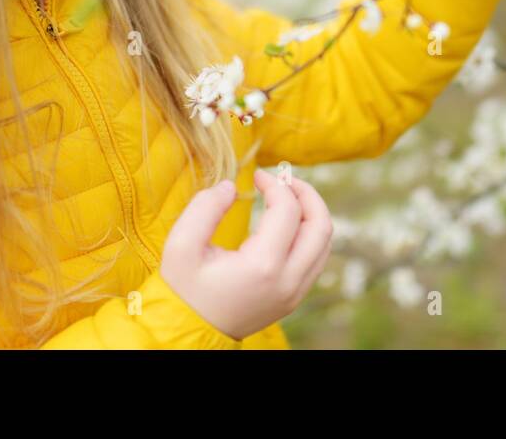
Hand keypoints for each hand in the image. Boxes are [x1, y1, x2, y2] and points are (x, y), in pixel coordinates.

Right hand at [159, 168, 332, 341]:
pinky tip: (287, 222)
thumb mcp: (181, 245)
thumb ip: (204, 208)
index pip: (288, 210)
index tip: (257, 175)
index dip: (276, 184)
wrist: (188, 331)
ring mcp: (294, 293)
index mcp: (262, 266)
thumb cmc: (183, 289)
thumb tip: (231, 186)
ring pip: (324, 243)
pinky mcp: (293, 298)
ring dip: (311, 212)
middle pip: (320, 225)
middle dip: (306, 193)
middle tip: (284, 179)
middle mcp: (287, 281)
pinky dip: (309, 233)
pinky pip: (316, 259)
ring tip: (287, 196)